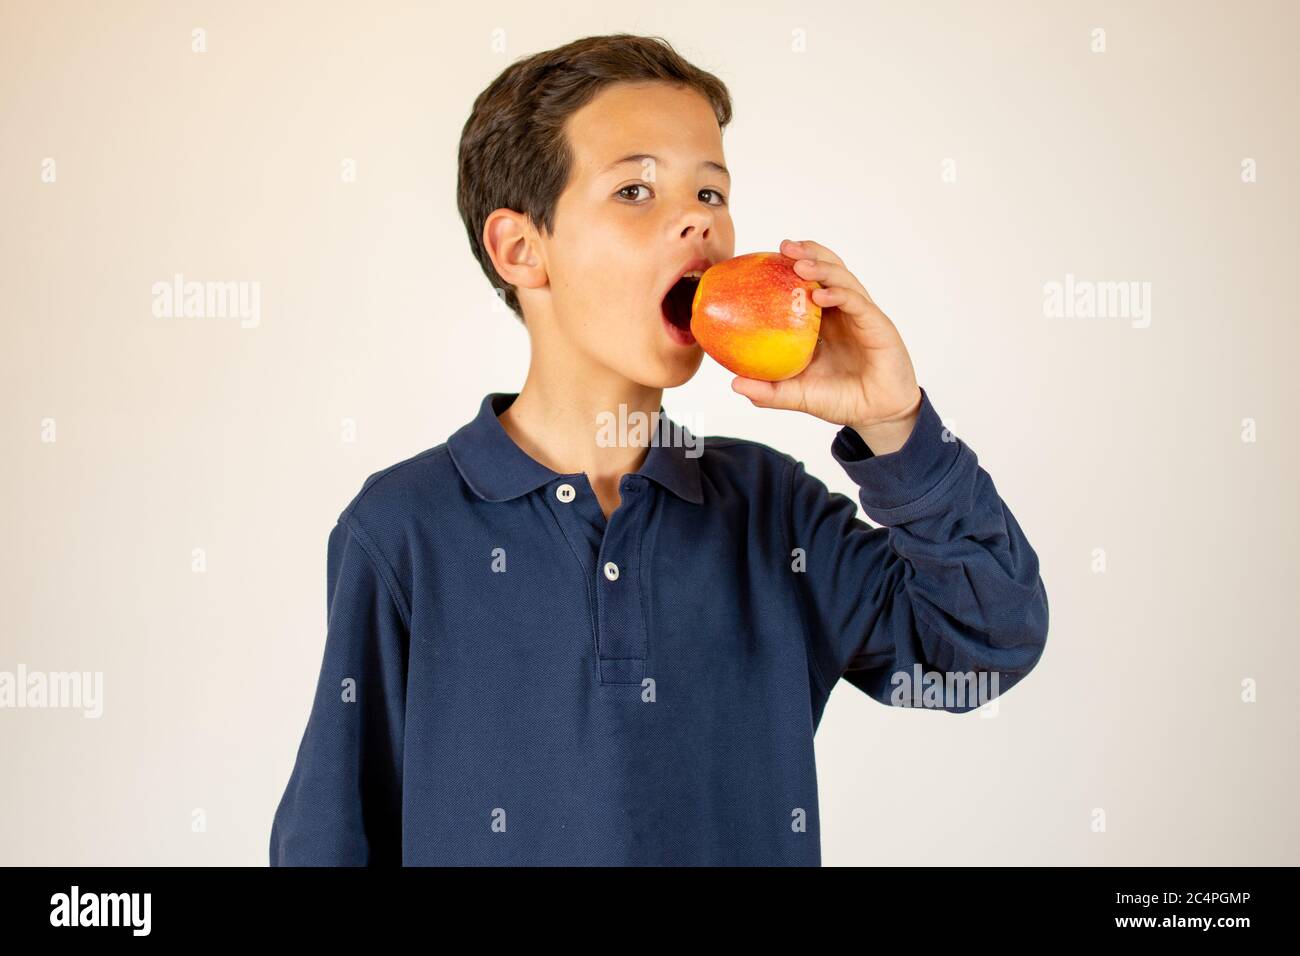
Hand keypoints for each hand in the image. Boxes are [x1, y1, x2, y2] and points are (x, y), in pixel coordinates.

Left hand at [730, 239, 922, 453]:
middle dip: (807, 254)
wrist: (878, 417)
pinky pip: (857, 304)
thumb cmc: (841, 399)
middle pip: (827, 271)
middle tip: (783, 247)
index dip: (791, 266)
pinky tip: (820, 295)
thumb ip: (769, 391)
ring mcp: (861, 316)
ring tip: (799, 265)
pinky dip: (839, 295)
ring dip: (822, 268)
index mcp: (823, 321)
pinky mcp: (878, 326)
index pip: (808, 283)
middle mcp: (842, 312)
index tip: (766, 257)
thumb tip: (734, 384)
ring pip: (843, 280)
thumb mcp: (798, 395)